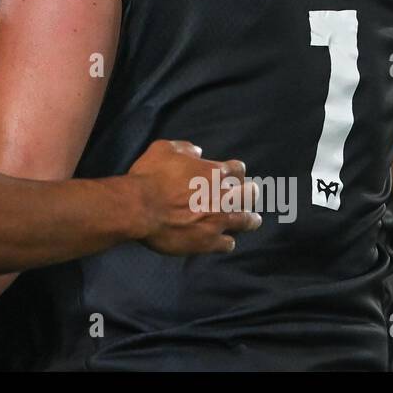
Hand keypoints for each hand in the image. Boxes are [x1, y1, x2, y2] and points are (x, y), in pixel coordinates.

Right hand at [128, 139, 261, 254]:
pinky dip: (227, 241)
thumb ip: (184, 148)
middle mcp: (222, 196)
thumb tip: (197, 151)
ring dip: (250, 219)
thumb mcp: (163, 149)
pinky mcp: (208, 242)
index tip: (235, 173)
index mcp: (214, 172)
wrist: (140, 208)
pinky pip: (228, 244)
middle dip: (250, 193)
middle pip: (249, 195)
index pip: (238, 169)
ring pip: (246, 221)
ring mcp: (217, 221)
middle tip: (250, 195)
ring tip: (253, 220)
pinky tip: (225, 240)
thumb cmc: (150, 176)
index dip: (237, 171)